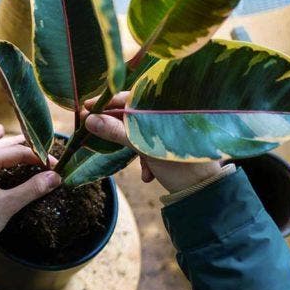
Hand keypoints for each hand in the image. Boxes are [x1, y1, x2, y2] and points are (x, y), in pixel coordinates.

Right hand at [83, 92, 221, 193]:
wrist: (204, 191)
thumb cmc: (179, 165)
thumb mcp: (144, 147)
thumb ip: (116, 131)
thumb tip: (89, 120)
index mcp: (165, 107)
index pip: (130, 97)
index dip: (106, 102)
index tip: (86, 108)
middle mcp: (168, 114)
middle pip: (133, 116)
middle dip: (119, 131)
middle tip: (96, 133)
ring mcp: (170, 129)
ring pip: (141, 132)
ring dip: (135, 150)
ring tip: (141, 169)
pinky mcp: (171, 144)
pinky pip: (151, 145)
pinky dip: (146, 159)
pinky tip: (148, 175)